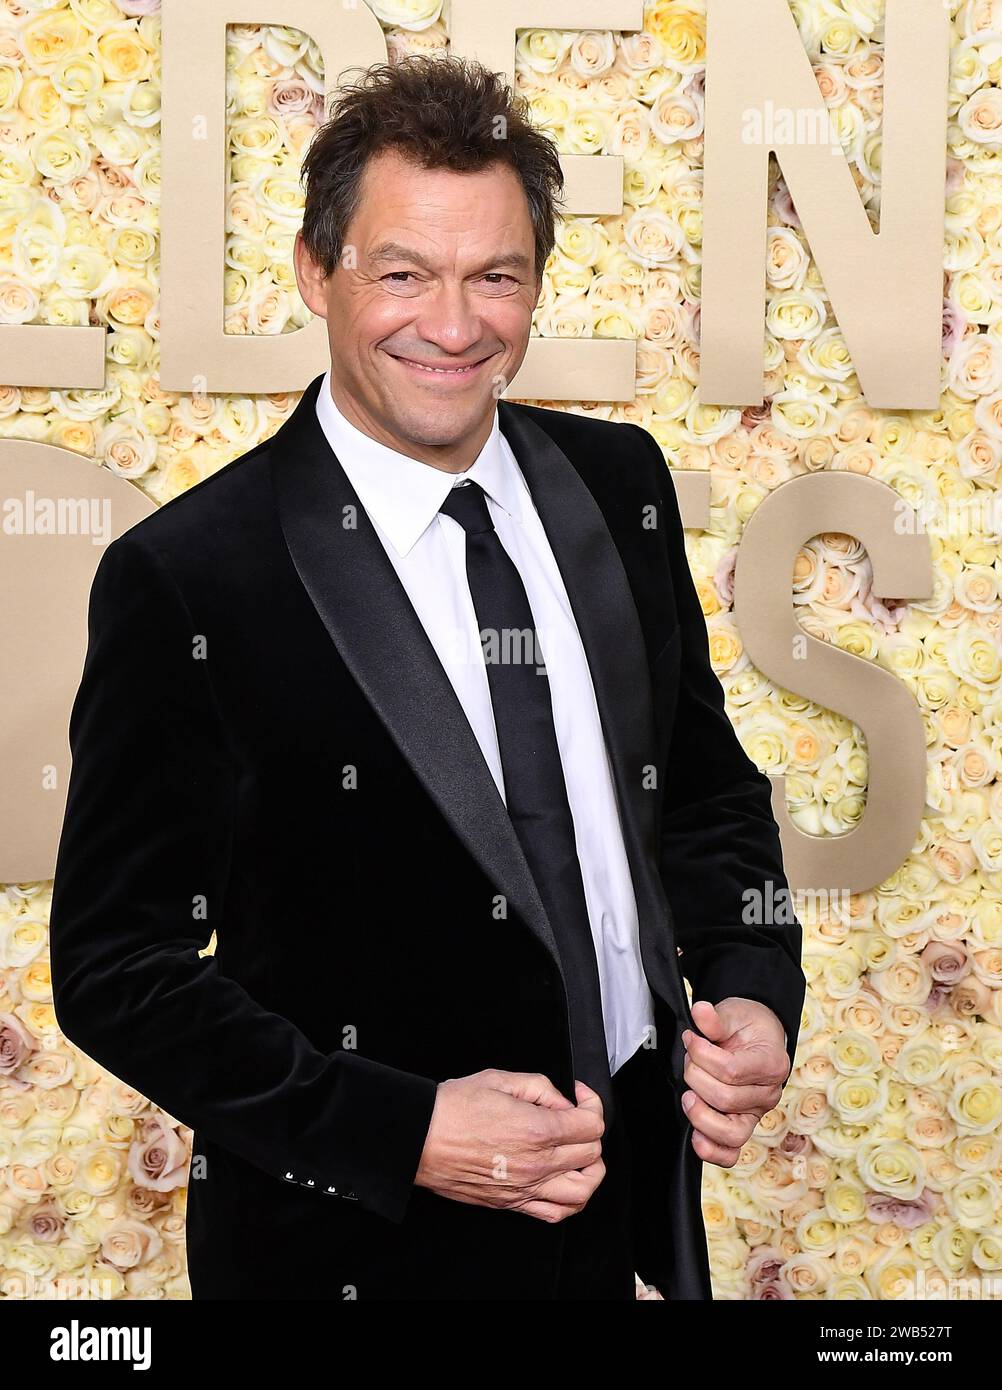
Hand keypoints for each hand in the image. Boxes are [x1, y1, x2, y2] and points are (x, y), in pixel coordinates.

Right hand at [414, 1068, 605, 1221]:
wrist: (419, 1138)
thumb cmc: (452, 1108)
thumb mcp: (500, 1079)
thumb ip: (540, 1087)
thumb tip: (562, 1102)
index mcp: (538, 1130)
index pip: (592, 1125)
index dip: (591, 1104)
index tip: (578, 1096)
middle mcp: (537, 1164)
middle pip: (591, 1155)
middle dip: (590, 1132)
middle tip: (575, 1118)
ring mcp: (525, 1189)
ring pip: (583, 1192)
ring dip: (590, 1171)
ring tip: (581, 1155)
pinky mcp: (511, 1203)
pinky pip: (555, 1214)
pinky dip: (570, 1201)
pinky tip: (564, 1183)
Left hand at [680, 997, 788, 1166]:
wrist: (756, 1037)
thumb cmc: (745, 1026)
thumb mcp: (732, 1013)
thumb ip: (715, 1018)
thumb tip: (700, 1012)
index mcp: (771, 1064)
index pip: (731, 1070)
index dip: (701, 1055)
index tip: (690, 1039)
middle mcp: (769, 1093)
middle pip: (725, 1099)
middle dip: (696, 1077)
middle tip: (690, 1060)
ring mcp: (756, 1114)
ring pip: (731, 1132)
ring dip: (700, 1115)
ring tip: (688, 1095)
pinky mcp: (743, 1126)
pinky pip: (731, 1152)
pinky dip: (712, 1151)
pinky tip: (696, 1136)